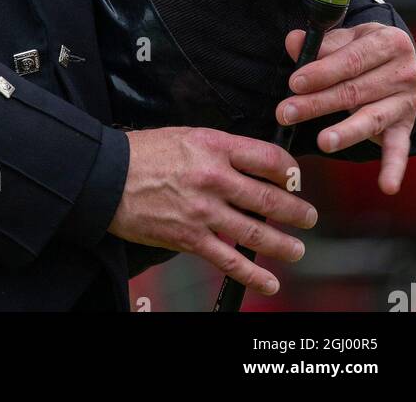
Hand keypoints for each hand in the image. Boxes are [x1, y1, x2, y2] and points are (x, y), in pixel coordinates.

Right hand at [108, 126, 316, 297]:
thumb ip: (221, 150)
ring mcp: (204, 211)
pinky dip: (254, 274)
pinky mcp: (190, 238)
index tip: (294, 179)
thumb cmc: (144, 153)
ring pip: (257, 232)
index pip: (267, 158)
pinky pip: (230, 260)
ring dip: (284, 244)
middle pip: (270, 198)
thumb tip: (252, 166)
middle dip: (297, 211)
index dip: (289, 172)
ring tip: (297, 248)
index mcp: (214, 146)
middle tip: (308, 216)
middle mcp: (214, 177)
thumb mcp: (187, 136)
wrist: (107, 176)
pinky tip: (269, 280)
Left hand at [279, 24, 415, 192]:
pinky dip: (393, 167)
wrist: (397, 62)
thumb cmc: (363, 49)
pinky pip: (398, 148)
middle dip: (317, 103)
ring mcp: (406, 101)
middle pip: (355, 91)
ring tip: (323, 142)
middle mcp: (403, 71)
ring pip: (371, 118)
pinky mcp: (405, 126)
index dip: (322, 72)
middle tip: (287, 113)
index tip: (294, 83)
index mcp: (388, 41)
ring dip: (345, 132)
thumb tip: (293, 42)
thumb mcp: (345, 38)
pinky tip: (386, 186)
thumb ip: (320, 43)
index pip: (351, 60)